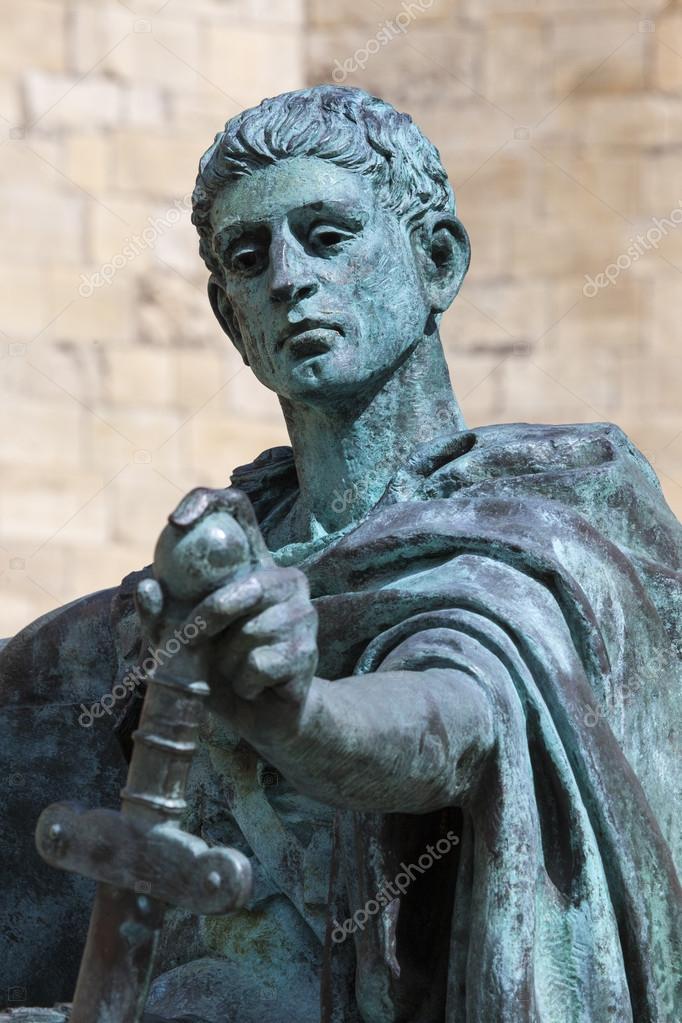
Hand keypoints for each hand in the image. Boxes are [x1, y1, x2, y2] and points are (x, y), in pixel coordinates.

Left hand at [135, 487, 317, 744]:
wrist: (264, 719)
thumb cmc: (218, 672)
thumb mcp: (178, 645)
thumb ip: (159, 618)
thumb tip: (147, 586)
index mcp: (252, 564)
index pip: (237, 508)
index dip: (206, 501)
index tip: (174, 523)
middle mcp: (284, 580)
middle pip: (246, 586)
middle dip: (209, 622)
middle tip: (194, 645)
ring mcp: (303, 613)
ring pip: (251, 631)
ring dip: (226, 662)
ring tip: (233, 671)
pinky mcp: (308, 650)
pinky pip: (260, 663)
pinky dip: (243, 683)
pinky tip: (252, 687)